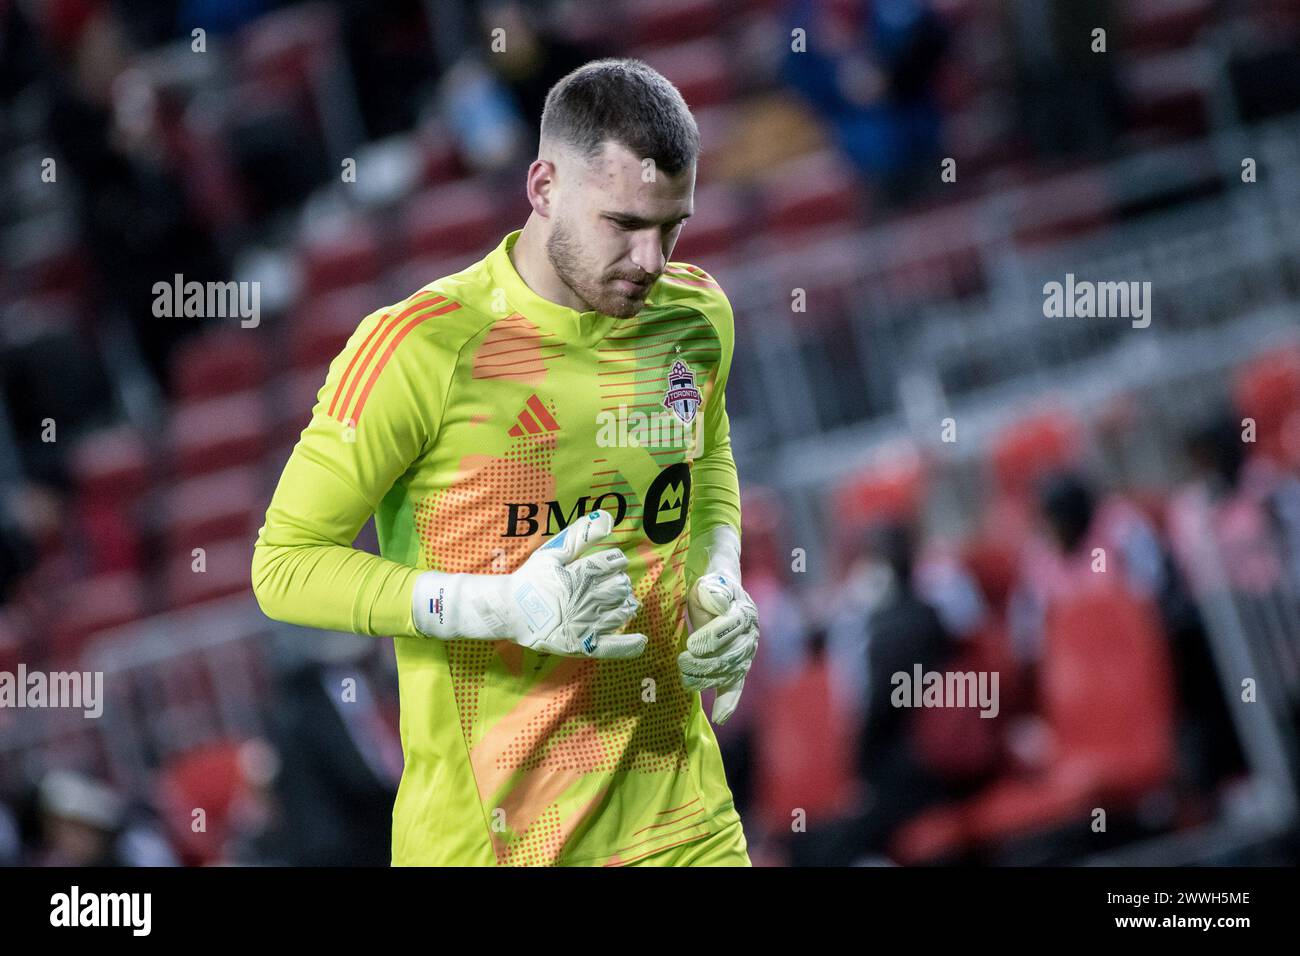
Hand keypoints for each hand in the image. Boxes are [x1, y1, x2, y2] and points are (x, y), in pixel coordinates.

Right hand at [412, 510, 646, 658]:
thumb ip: (580, 535)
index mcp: (579, 576)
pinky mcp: (584, 646)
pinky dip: (629, 645)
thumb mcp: (552, 552)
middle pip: (620, 586)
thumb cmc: (532, 580)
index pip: (612, 563)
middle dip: (620, 582)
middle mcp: (586, 600)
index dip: (616, 561)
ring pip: (622, 612)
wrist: (511, 612)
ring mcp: (586, 625)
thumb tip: (607, 518)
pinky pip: (612, 647)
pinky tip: (641, 641)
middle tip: (610, 583)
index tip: (612, 562)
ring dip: (625, 604)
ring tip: (619, 601)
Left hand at [679, 572, 758, 723]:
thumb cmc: (709, 589)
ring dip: (705, 678)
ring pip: (728, 672)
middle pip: (730, 654)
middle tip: (682, 660)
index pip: (732, 627)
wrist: (718, 595)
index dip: (712, 637)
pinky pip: (735, 687)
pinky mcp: (737, 669)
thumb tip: (719, 604)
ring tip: (684, 677)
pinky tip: (720, 717)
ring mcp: (746, 655)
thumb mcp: (708, 583)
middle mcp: (750, 635)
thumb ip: (714, 591)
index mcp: (744, 611)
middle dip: (704, 661)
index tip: (691, 644)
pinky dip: (728, 702)